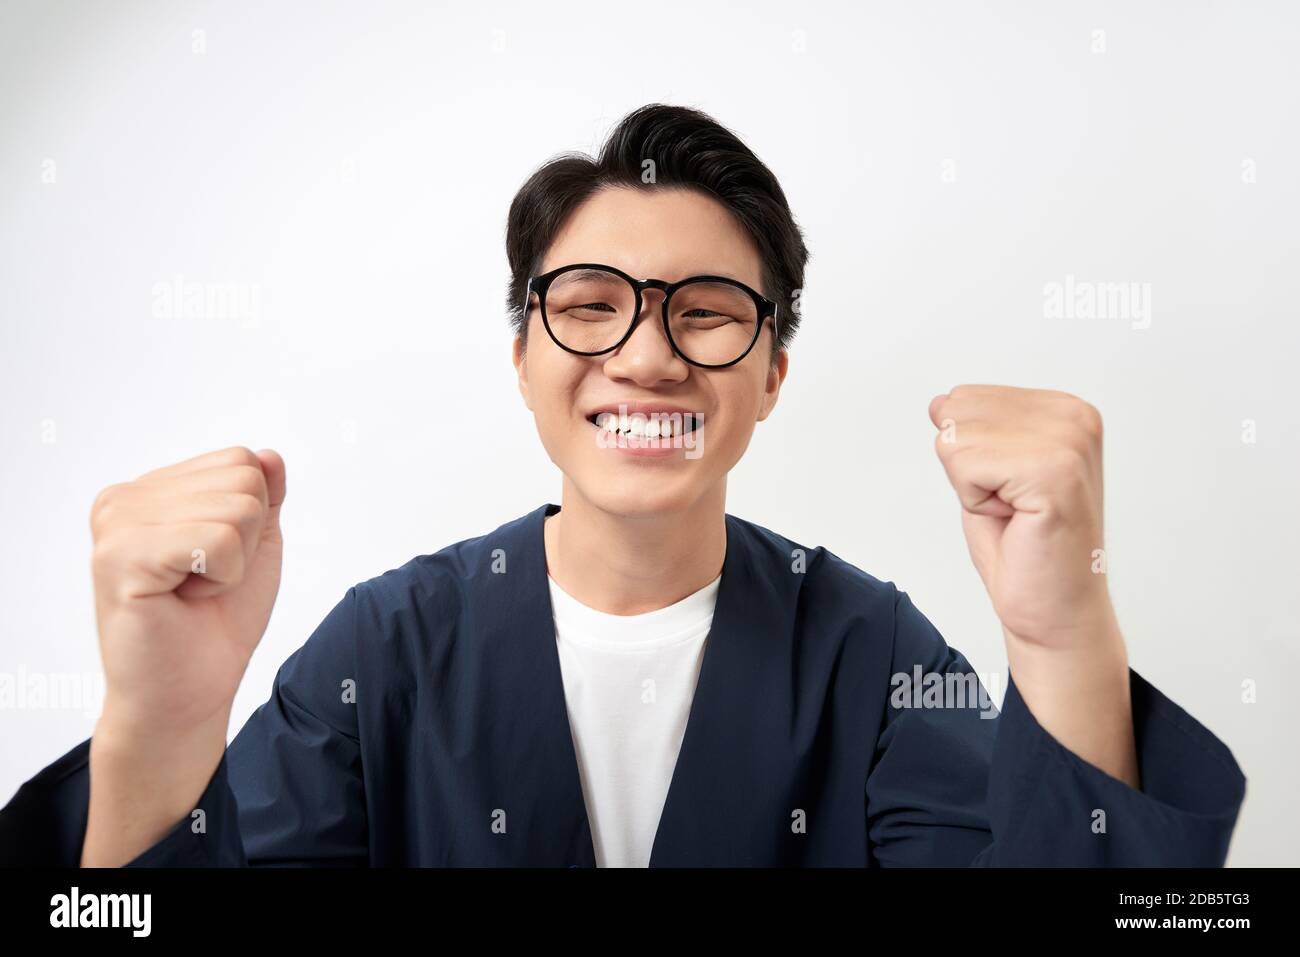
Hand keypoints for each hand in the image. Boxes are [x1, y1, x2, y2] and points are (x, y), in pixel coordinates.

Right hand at [90, 446, 286, 736]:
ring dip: (233, 562)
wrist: (187, 694)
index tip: (216, 562)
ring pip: (238, 509)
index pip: (241, 460)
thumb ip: (263, 496)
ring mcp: (116, 523)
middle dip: (247, 540)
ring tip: (192, 590)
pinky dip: (222, 577)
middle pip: (243, 479)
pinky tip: (183, 598)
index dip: (253, 519)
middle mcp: (125, 497)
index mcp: (151, 488)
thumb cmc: (216, 622)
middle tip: (204, 581)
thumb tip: (269, 454)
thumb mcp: (255, 546)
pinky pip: (219, 540)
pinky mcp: (121, 556)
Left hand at [929, 385, 1137, 784]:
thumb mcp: (986, 471)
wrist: (1053, 611)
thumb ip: (970, 430)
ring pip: (956, 438)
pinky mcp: (1054, 472)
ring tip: (1015, 515)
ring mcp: (1068, 441)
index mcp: (1064, 408)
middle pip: (957, 413)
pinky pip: (964, 465)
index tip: (1010, 490)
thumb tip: (939, 402)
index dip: (970, 455)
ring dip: (971, 487)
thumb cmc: (1024, 549)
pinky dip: (976, 502)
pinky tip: (1015, 522)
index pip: (966, 398)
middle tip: (1010, 507)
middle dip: (967, 468)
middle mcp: (1074, 417)